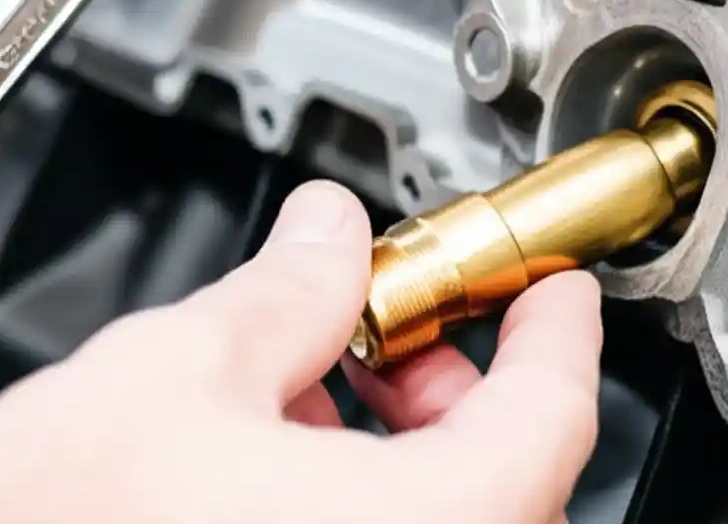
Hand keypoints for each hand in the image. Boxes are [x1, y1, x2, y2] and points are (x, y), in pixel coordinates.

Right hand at [0, 181, 601, 522]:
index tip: (548, 281)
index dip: (555, 322)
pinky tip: (284, 455)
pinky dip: (365, 495)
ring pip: (448, 511)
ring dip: (402, 436)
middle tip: (397, 314)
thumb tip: (326, 232)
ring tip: (320, 376)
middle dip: (453, 373)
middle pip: (507, 466)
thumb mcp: (173, 373)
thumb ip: (281, 289)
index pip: (554, 409)